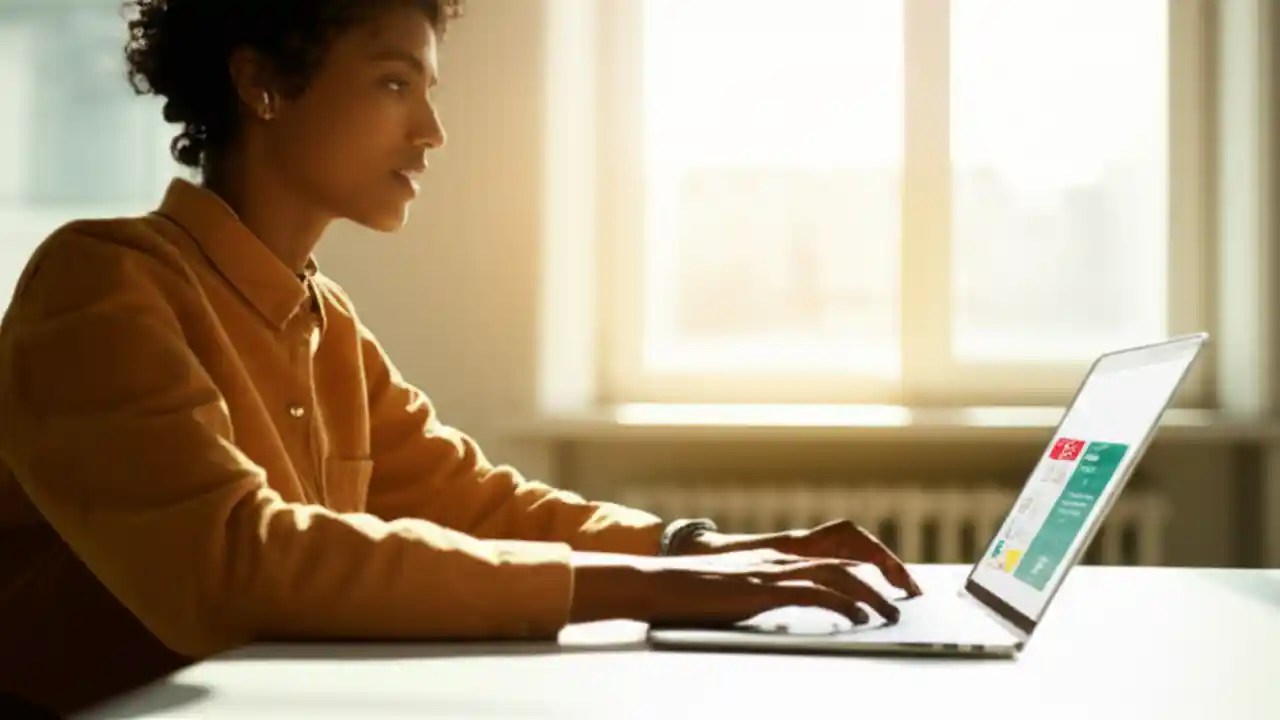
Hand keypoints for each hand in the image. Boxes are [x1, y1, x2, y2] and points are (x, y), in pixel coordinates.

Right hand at [677, 519, 922, 596]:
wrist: (661, 583)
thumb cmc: (694, 593)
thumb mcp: (741, 591)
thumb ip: (771, 594)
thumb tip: (800, 612)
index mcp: (778, 554)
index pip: (836, 547)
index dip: (870, 560)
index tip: (893, 582)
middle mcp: (781, 555)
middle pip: (847, 555)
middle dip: (884, 573)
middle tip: (909, 595)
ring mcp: (773, 570)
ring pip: (837, 573)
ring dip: (871, 593)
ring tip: (892, 613)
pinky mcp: (763, 588)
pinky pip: (814, 592)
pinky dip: (842, 604)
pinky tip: (858, 619)